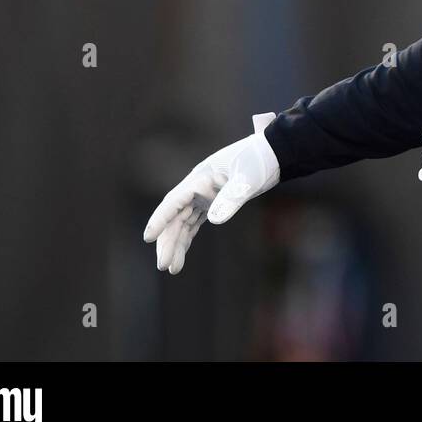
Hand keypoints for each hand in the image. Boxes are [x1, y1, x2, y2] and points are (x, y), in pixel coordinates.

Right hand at [143, 113, 280, 273]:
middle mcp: (198, 186)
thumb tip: (214, 220)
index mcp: (201, 178)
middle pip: (175, 216)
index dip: (160, 219)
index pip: (174, 201)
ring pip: (183, 222)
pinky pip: (193, 222)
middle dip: (168, 241)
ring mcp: (204, 194)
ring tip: (172, 269)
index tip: (147, 237)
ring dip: (176, 243)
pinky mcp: (213, 201)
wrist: (274, 152)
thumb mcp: (248, 180)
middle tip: (164, 265)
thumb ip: (232, 198)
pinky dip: (187, 237)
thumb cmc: (260, 160)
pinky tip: (182, 254)